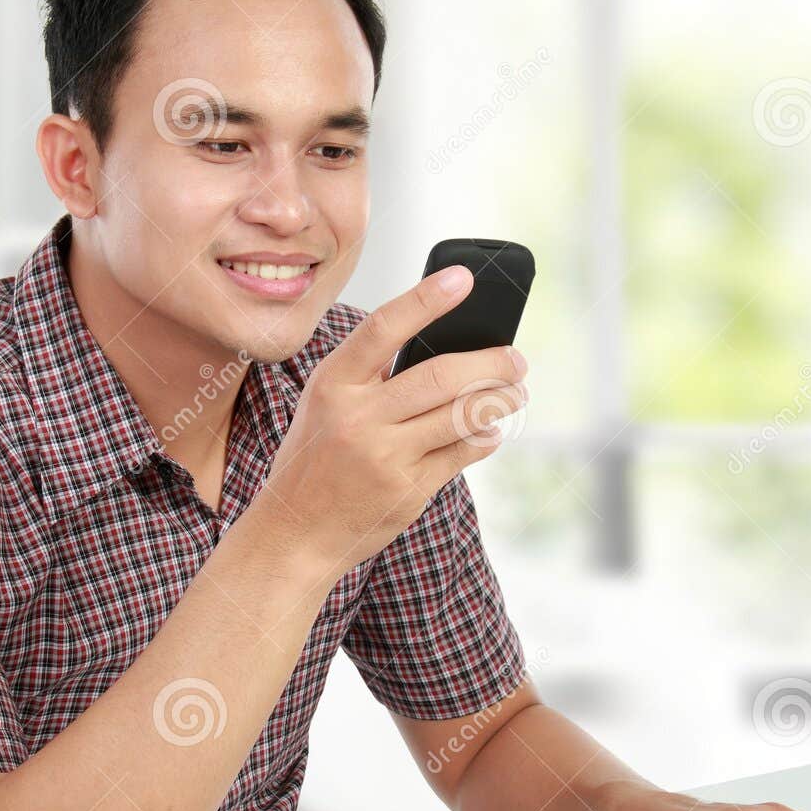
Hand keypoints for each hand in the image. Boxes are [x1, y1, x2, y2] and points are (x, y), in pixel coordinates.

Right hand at [257, 265, 528, 575]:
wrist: (295, 531)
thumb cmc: (316, 457)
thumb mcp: (324, 404)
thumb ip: (369, 373)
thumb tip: (444, 340)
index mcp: (332, 384)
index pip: (384, 328)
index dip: (426, 299)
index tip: (464, 279)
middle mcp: (357, 418)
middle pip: (442, 376)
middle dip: (492, 364)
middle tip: (516, 360)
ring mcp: (384, 457)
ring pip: (462, 415)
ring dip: (500, 400)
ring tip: (515, 393)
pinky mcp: (408, 490)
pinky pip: (462, 453)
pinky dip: (484, 437)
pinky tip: (488, 431)